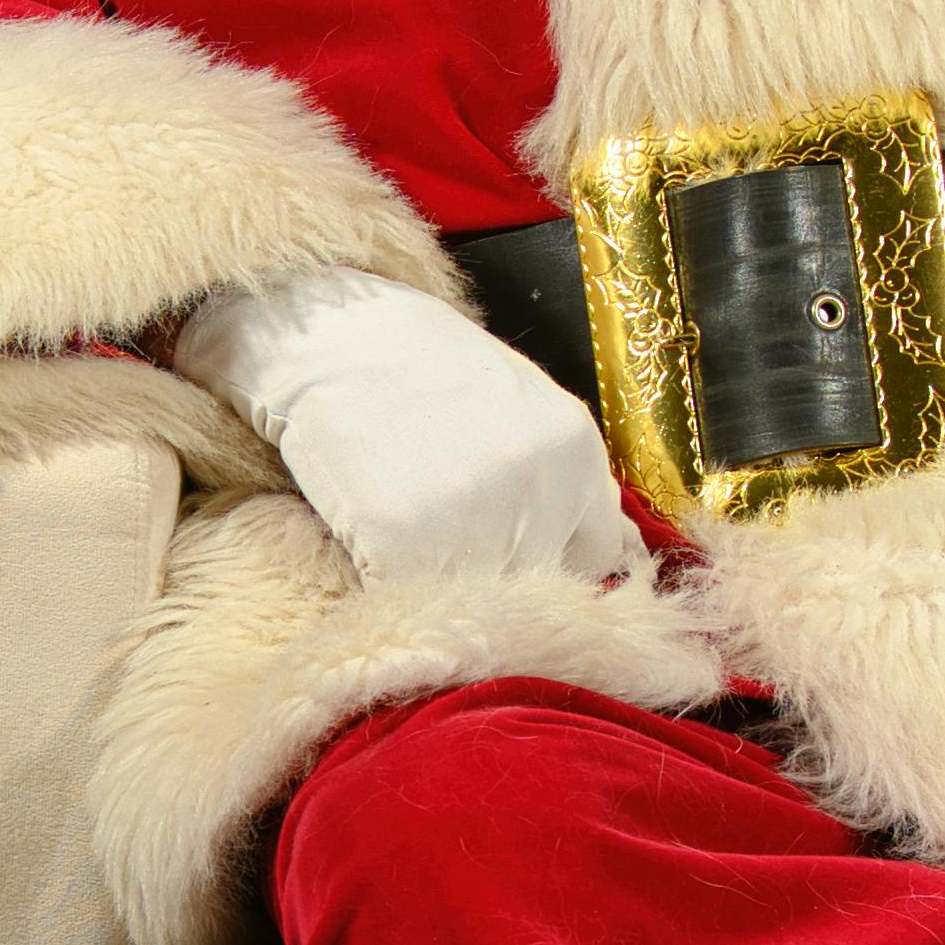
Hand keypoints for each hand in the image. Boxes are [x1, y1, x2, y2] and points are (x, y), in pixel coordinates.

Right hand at [171, 266, 644, 586]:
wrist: (329, 337)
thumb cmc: (422, 367)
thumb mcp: (524, 405)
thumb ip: (566, 480)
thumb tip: (615, 560)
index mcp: (574, 451)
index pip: (596, 558)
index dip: (551, 562)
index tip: (515, 555)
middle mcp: (538, 487)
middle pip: (537, 588)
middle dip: (498, 578)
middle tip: (450, 544)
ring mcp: (472, 518)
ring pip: (478, 607)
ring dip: (446, 593)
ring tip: (411, 542)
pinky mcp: (401, 543)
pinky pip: (412, 602)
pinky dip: (391, 588)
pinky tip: (375, 542)